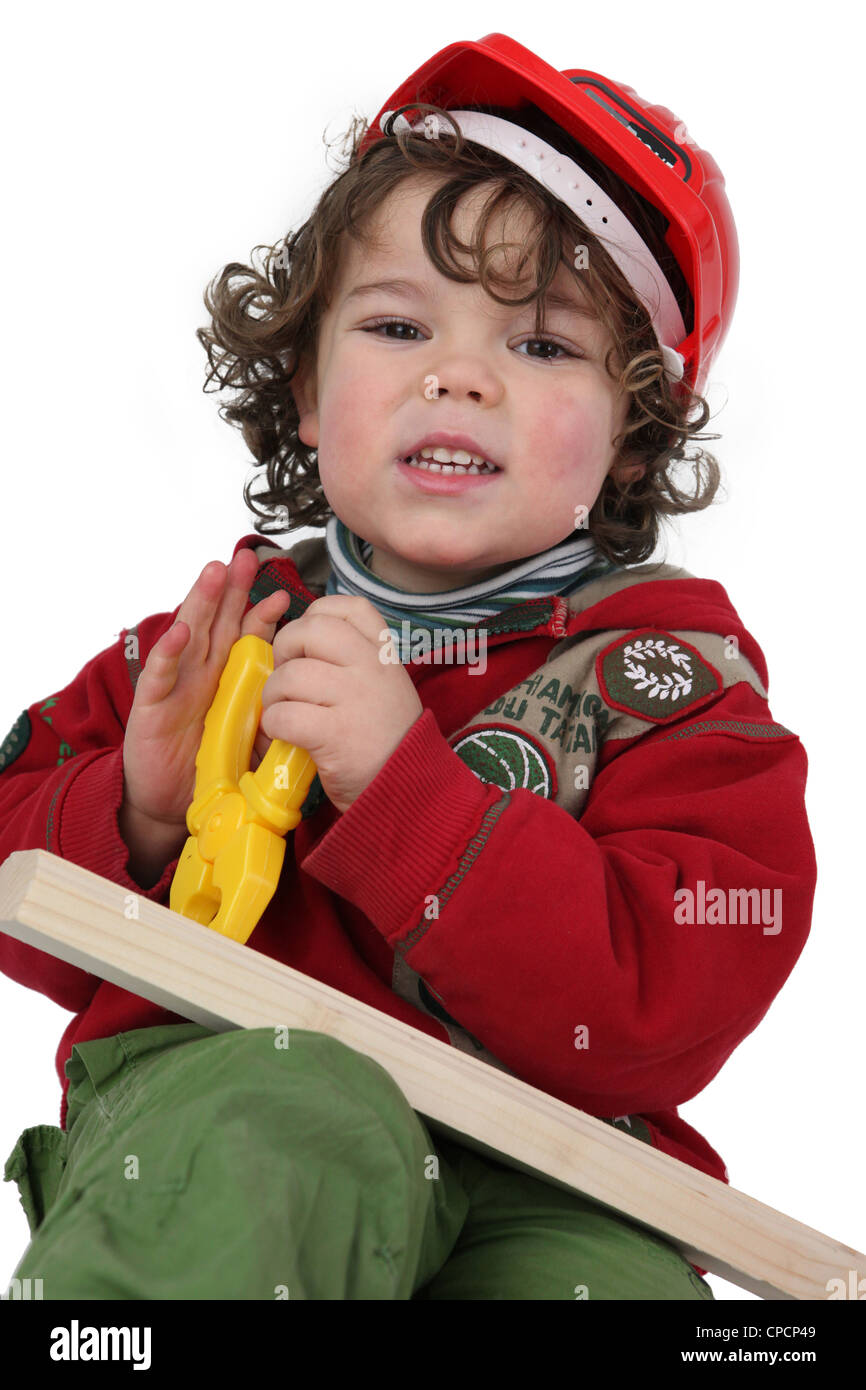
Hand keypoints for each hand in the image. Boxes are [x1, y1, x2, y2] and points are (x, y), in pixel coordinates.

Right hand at [122, 549, 291, 829]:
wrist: (168, 802)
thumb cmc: (207, 766)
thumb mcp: (248, 739)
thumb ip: (272, 718)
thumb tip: (310, 707)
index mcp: (226, 680)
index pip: (244, 640)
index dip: (261, 616)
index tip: (284, 596)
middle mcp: (201, 676)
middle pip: (217, 624)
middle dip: (230, 591)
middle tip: (244, 558)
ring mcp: (175, 687)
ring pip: (189, 637)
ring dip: (200, 604)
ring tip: (213, 574)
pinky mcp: (151, 708)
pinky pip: (160, 676)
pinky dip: (169, 653)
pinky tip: (180, 632)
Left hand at [255, 595, 423, 813]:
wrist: (407, 792)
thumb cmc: (384, 740)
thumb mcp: (385, 687)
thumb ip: (355, 660)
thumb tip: (300, 640)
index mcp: (384, 654)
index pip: (349, 608)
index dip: (316, 615)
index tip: (309, 643)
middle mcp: (373, 669)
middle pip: (310, 631)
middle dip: (284, 651)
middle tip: (287, 678)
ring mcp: (355, 699)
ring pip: (290, 675)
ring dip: (274, 696)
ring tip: (284, 713)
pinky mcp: (335, 734)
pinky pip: (284, 715)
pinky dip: (275, 726)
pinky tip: (286, 736)